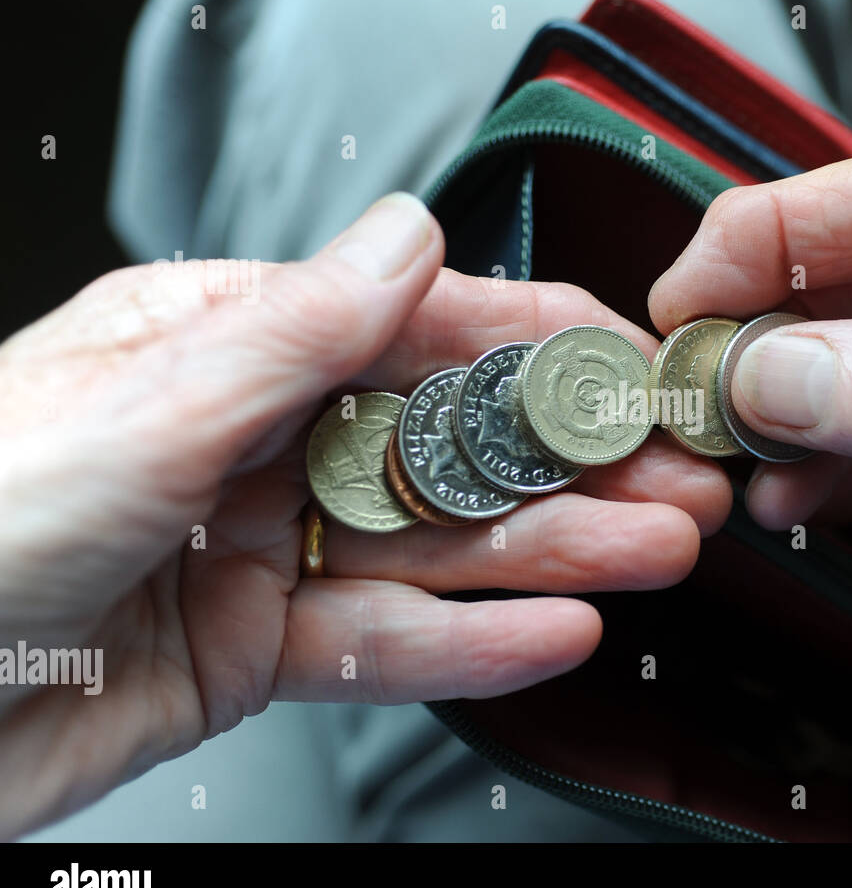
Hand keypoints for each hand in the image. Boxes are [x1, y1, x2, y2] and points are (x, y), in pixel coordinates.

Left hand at [0, 193, 730, 838]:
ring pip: (431, 550)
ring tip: (649, 555)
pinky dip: (471, 646)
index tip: (634, 368)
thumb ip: (293, 332)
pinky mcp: (257, 650)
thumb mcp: (140, 412)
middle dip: (568, 465)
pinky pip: (383, 644)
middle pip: (442, 448)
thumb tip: (407, 236)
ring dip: (547, 556)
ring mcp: (260, 548)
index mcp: (217, 345)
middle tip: (675, 483)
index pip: (412, 329)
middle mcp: (250, 439)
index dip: (536, 346)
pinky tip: (552, 636)